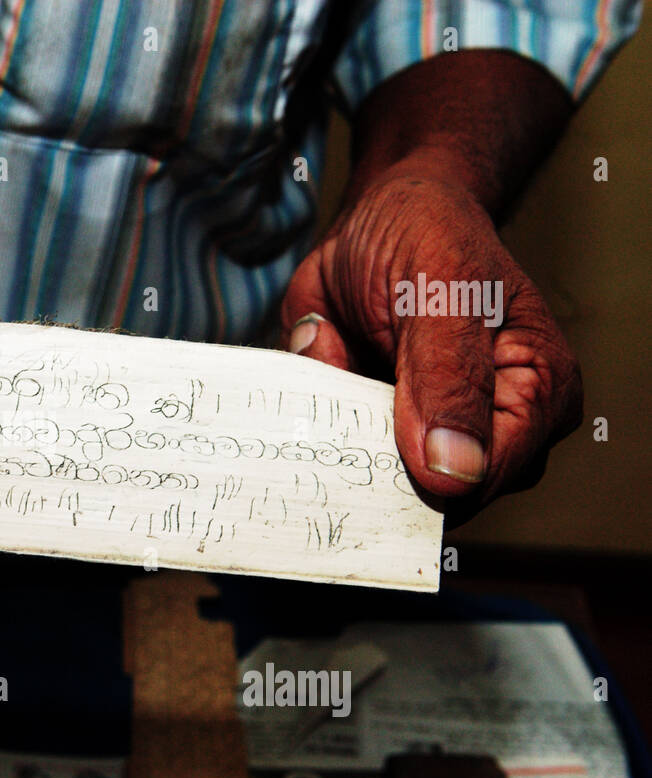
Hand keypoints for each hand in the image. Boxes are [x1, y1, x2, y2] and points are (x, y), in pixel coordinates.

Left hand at [280, 173, 582, 523]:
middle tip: (343, 363)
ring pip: (370, 473)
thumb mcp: (442, 289)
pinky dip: (314, 401)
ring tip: (335, 341)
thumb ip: (448, 379)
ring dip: (333, 415)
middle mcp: (491, 427)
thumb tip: (455, 472)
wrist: (379, 213)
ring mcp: (429, 431)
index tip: (370, 421)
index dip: (423, 473)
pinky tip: (325, 346)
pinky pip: (334, 444)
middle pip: (425, 492)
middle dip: (366, 438)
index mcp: (536, 394)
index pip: (485, 477)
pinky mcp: (379, 425)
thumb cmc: (428, 234)